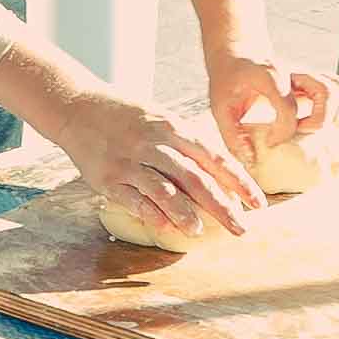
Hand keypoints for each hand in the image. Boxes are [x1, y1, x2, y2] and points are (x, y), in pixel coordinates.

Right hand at [58, 87, 258, 240]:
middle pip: (196, 178)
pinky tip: (166, 228)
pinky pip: (134, 198)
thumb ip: (189, 146)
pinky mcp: (109, 177)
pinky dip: (152, 214)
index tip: (259, 204)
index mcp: (174, 129)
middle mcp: (156, 144)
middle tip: (241, 229)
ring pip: (164, 189)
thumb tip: (221, 175)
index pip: (215, 158)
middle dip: (222, 206)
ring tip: (198, 231)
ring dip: (185, 212)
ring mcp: (131, 160)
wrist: (78, 107)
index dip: (240, 183)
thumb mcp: (162, 120)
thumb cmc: (127, 117)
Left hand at [201, 53, 338, 151]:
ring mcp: (309, 75)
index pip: (288, 106)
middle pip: (327, 93)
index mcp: (268, 76)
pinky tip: (330, 121)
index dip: (283, 131)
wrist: (238, 55)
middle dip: (318, 122)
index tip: (271, 142)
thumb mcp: (220, 107)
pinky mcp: (318, 80)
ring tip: (312, 127)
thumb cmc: (228, 81)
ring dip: (334, 114)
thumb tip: (251, 160)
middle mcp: (295, 72)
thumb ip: (233, 136)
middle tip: (299, 133)